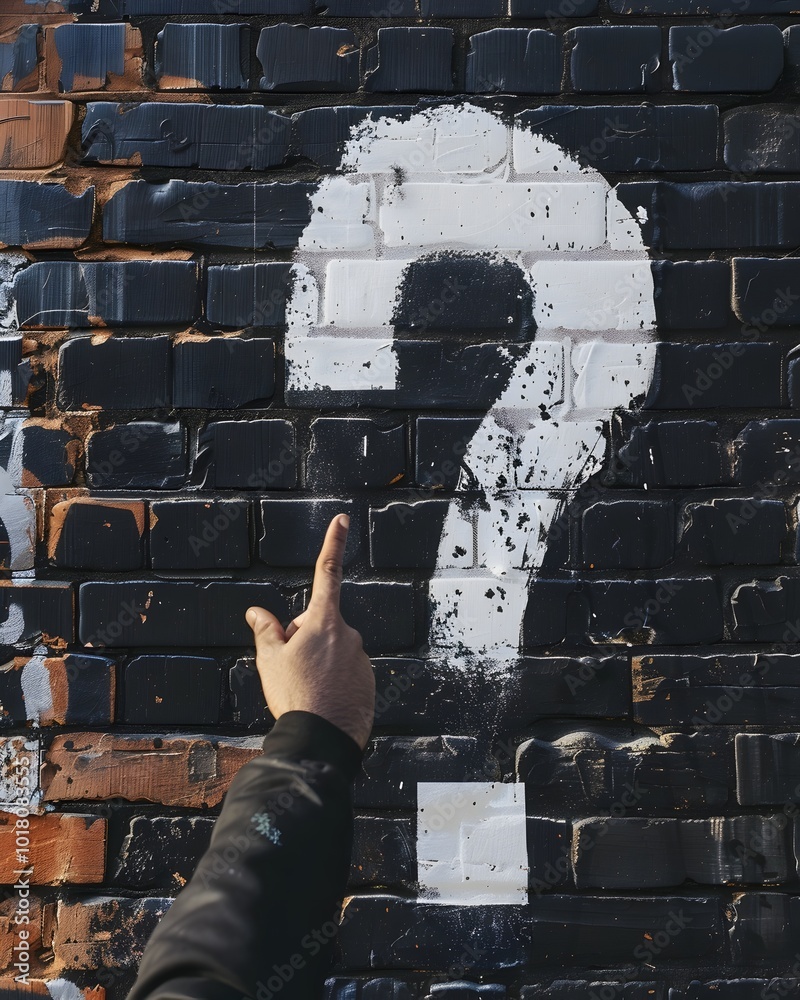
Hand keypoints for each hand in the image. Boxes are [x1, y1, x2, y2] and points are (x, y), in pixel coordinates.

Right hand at [245, 513, 375, 749]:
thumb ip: (266, 631)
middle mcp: (349, 635)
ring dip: (319, 661)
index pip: (327, 572)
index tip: (343, 519)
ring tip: (306, 689)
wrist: (322, 740)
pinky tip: (321, 700)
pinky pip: (346, 672)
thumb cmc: (295, 696)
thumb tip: (257, 612)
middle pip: (321, 624)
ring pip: (333, 651)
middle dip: (305, 637)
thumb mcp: (270, 660)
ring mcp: (361, 658)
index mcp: (324, 622)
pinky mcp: (369, 681)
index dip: (333, 543)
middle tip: (291, 667)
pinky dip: (333, 681)